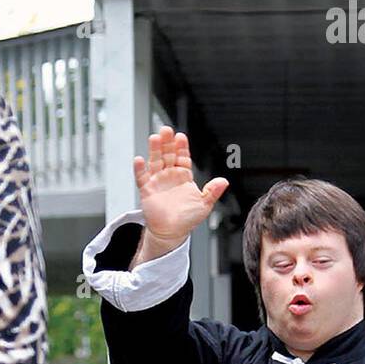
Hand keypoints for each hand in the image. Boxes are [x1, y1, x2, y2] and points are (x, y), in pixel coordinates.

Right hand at [133, 125, 228, 249]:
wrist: (171, 233)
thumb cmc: (187, 219)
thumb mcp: (204, 205)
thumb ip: (213, 192)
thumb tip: (224, 181)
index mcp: (184, 176)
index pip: (182, 157)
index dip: (181, 147)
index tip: (181, 137)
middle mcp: (170, 176)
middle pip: (168, 155)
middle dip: (167, 143)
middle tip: (167, 130)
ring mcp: (157, 181)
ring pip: (155, 161)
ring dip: (154, 150)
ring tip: (155, 138)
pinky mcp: (147, 190)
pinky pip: (142, 177)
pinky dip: (140, 169)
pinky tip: (139, 160)